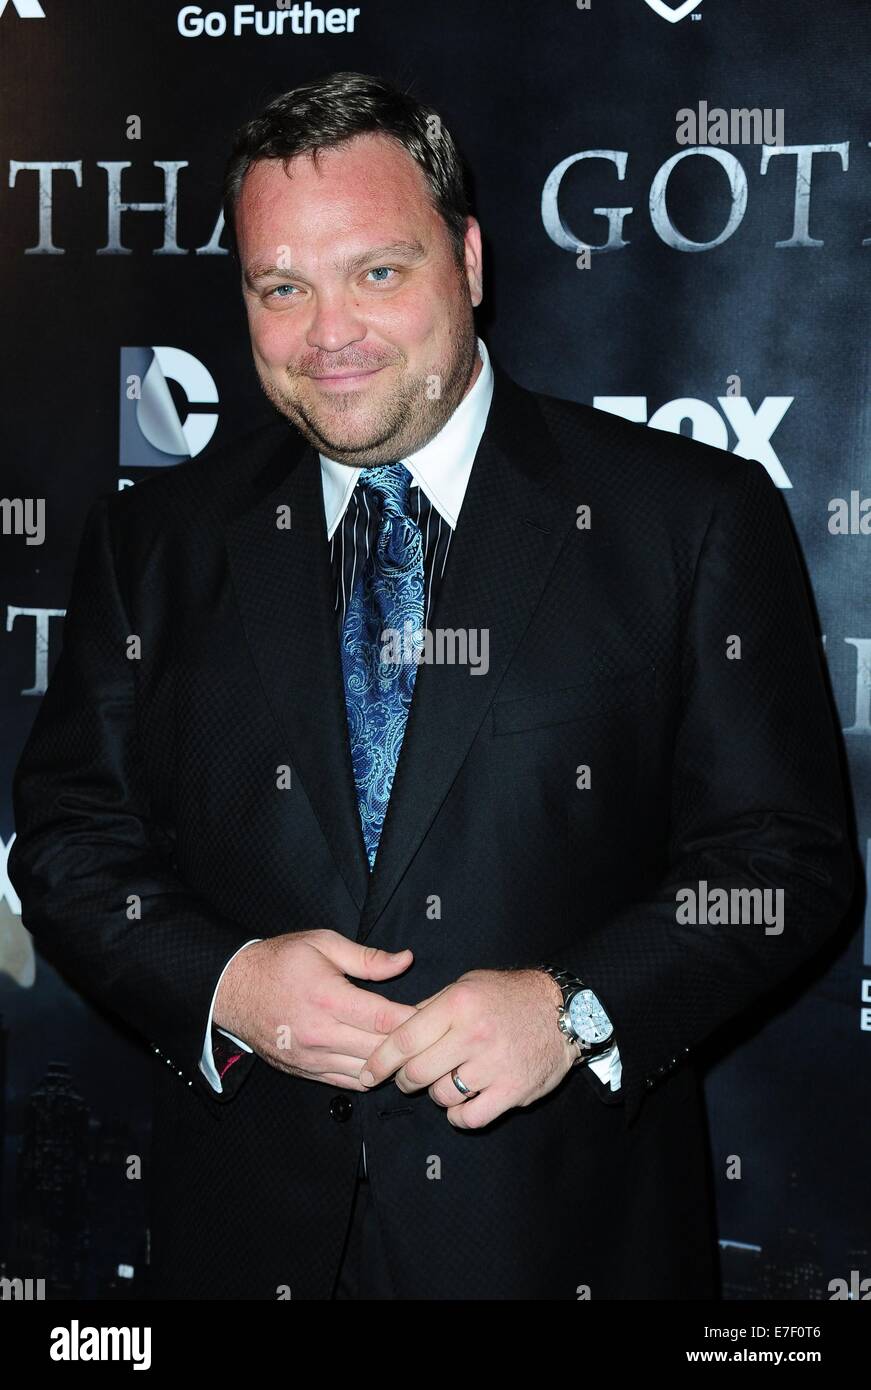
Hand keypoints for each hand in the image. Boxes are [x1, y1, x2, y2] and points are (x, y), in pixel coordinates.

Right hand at [214, 930, 416, 1089]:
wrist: (233, 990)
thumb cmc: (280, 961)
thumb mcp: (323, 943)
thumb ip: (367, 957)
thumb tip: (406, 961)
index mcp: (328, 998)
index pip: (384, 1019)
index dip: (415, 1020)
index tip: (435, 1014)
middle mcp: (320, 1034)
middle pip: (381, 1052)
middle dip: (409, 1045)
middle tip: (431, 1034)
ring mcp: (311, 1058)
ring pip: (367, 1073)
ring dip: (390, 1064)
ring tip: (409, 1049)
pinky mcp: (305, 1072)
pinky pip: (347, 1083)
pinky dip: (368, 1075)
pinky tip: (380, 1061)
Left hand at [359, 967, 576, 1126]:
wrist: (564, 1010)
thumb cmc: (509, 995)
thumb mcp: (467, 985)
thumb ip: (432, 1008)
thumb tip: (395, 1029)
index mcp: (458, 1005)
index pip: (404, 1039)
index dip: (380, 1061)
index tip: (368, 1073)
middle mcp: (473, 1035)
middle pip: (417, 1072)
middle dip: (405, 1080)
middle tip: (408, 1079)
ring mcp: (493, 1066)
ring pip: (441, 1096)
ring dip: (436, 1094)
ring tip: (447, 1081)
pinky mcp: (512, 1091)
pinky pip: (469, 1117)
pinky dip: (459, 1116)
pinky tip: (462, 1104)